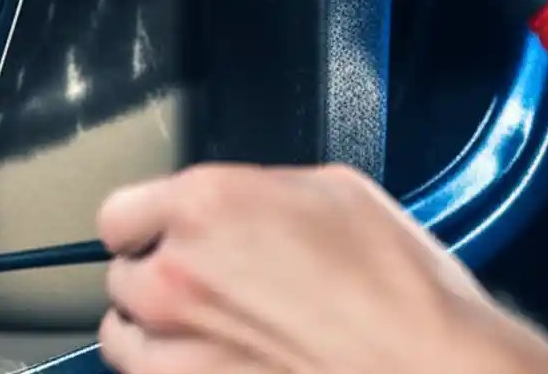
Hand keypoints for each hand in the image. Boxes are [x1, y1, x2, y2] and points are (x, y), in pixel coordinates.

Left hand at [96, 163, 547, 372]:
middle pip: (122, 275)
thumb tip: (235, 201)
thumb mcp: (335, 192)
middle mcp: (176, 273)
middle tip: (212, 289)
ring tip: (215, 335)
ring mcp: (175, 346)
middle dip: (160, 279)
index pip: (118, 214)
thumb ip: (257, 191)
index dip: (146, 226)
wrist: (429, 372)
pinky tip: (225, 365)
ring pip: (125, 336)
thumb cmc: (400, 292)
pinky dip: (176, 373)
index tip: (162, 238)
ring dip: (158, 332)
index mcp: (206, 205)